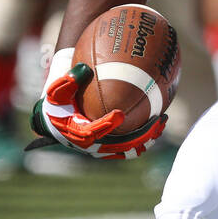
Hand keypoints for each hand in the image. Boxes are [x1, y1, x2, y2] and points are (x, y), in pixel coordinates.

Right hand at [26, 47, 166, 159]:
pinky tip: (159, 126)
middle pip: (116, 146)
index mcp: (75, 131)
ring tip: (161, 124)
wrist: (60, 119)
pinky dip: (145, 138)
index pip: (90, 132)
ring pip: (127, 149)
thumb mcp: (56, 91)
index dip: (105, 125)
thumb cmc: (59, 102)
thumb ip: (67, 81)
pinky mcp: (111, 148)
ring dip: (145, 138)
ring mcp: (102, 148)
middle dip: (137, 136)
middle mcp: (90, 145)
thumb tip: (82, 69)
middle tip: (153, 122)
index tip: (119, 114)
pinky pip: (131, 146)